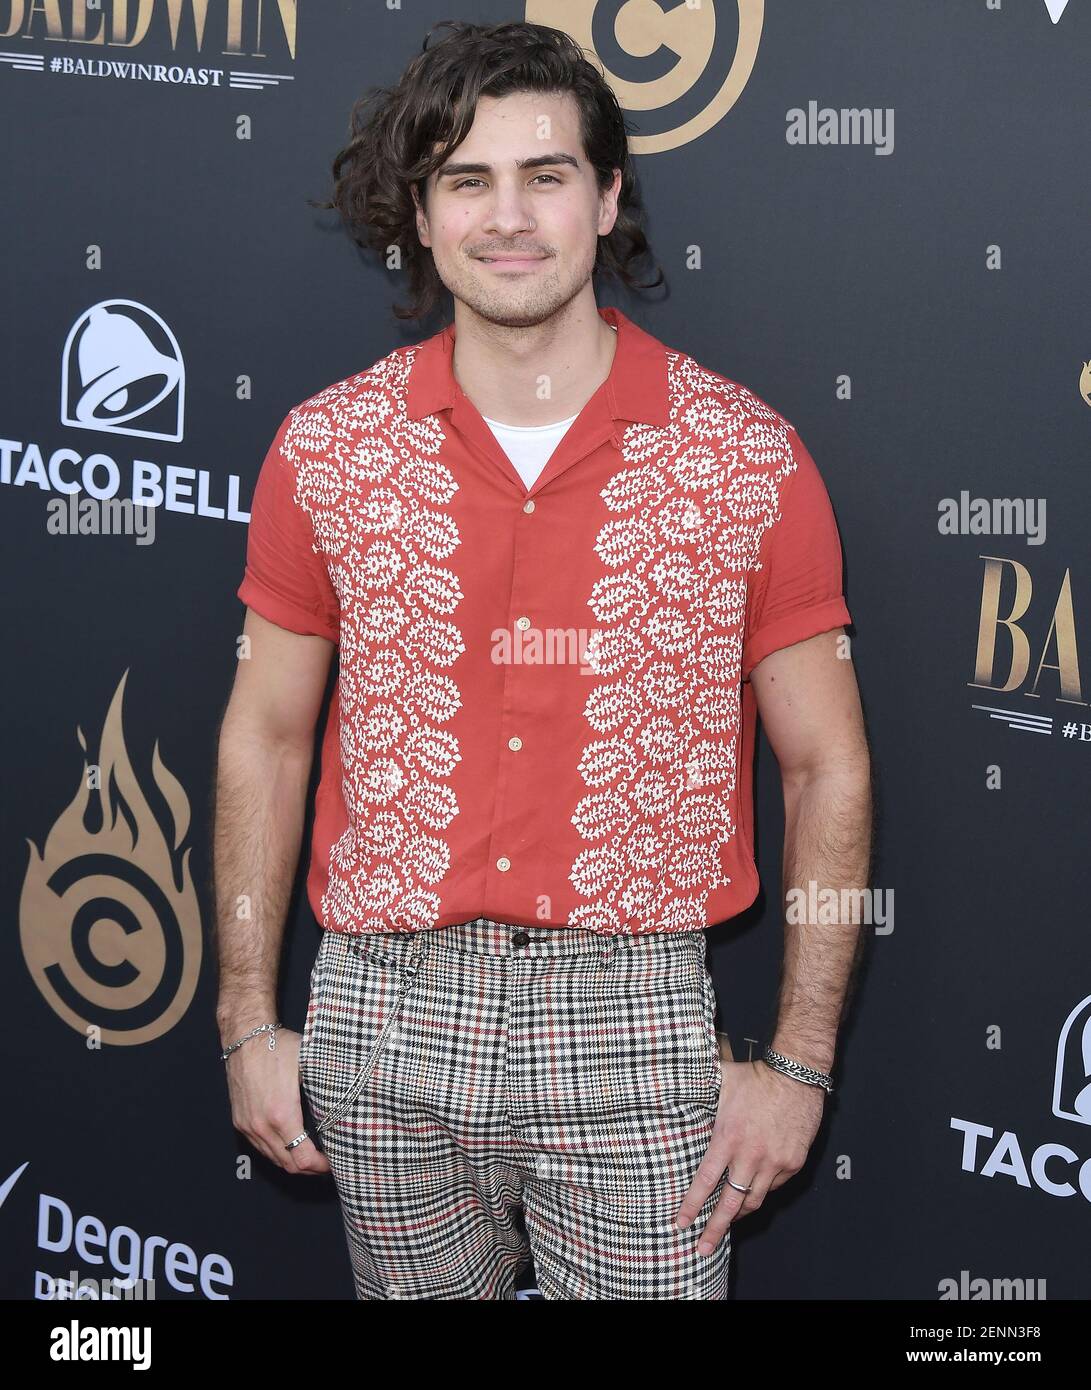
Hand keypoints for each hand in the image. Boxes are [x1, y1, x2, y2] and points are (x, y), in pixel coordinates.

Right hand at [224, 1029, 330, 1174]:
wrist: (244, 1037)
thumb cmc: (279, 1047)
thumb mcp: (310, 1064)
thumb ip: (328, 1087)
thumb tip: (354, 1098)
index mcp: (282, 1114)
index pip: (302, 1158)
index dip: (320, 1166)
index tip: (334, 1161)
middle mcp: (262, 1126)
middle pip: (288, 1165)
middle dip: (309, 1169)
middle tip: (327, 1162)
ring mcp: (248, 1126)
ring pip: (273, 1159)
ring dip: (293, 1162)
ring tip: (312, 1156)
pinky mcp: (240, 1122)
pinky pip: (261, 1148)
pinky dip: (277, 1152)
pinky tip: (291, 1144)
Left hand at [675, 1059, 824, 1252]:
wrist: (796, 1075)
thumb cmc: (755, 1077)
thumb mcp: (720, 1082)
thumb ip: (697, 1092)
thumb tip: (668, 1089)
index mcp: (728, 1138)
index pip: (706, 1181)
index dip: (692, 1205)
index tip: (681, 1223)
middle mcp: (751, 1155)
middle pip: (730, 1203)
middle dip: (714, 1229)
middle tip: (702, 1248)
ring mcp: (775, 1162)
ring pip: (754, 1200)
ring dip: (738, 1215)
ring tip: (727, 1224)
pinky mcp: (793, 1163)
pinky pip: (774, 1187)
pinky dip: (761, 1192)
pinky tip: (752, 1192)